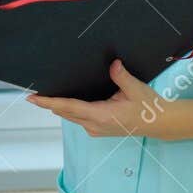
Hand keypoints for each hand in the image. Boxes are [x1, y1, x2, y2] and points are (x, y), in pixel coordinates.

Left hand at [26, 60, 160, 136]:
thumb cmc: (148, 106)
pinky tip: (66, 101)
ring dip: (58, 107)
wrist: (158, 123)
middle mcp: (95, 125)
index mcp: (101, 116)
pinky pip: (78, 119)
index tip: (33, 99)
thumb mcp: (136, 89)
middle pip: (65, 112)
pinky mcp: (98, 129)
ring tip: (45, 95)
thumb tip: (113, 63)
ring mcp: (96, 129)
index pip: (69, 107)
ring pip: (70, 116)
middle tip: (34, 92)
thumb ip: (122, 76)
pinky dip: (69, 110)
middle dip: (49, 103)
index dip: (49, 102)